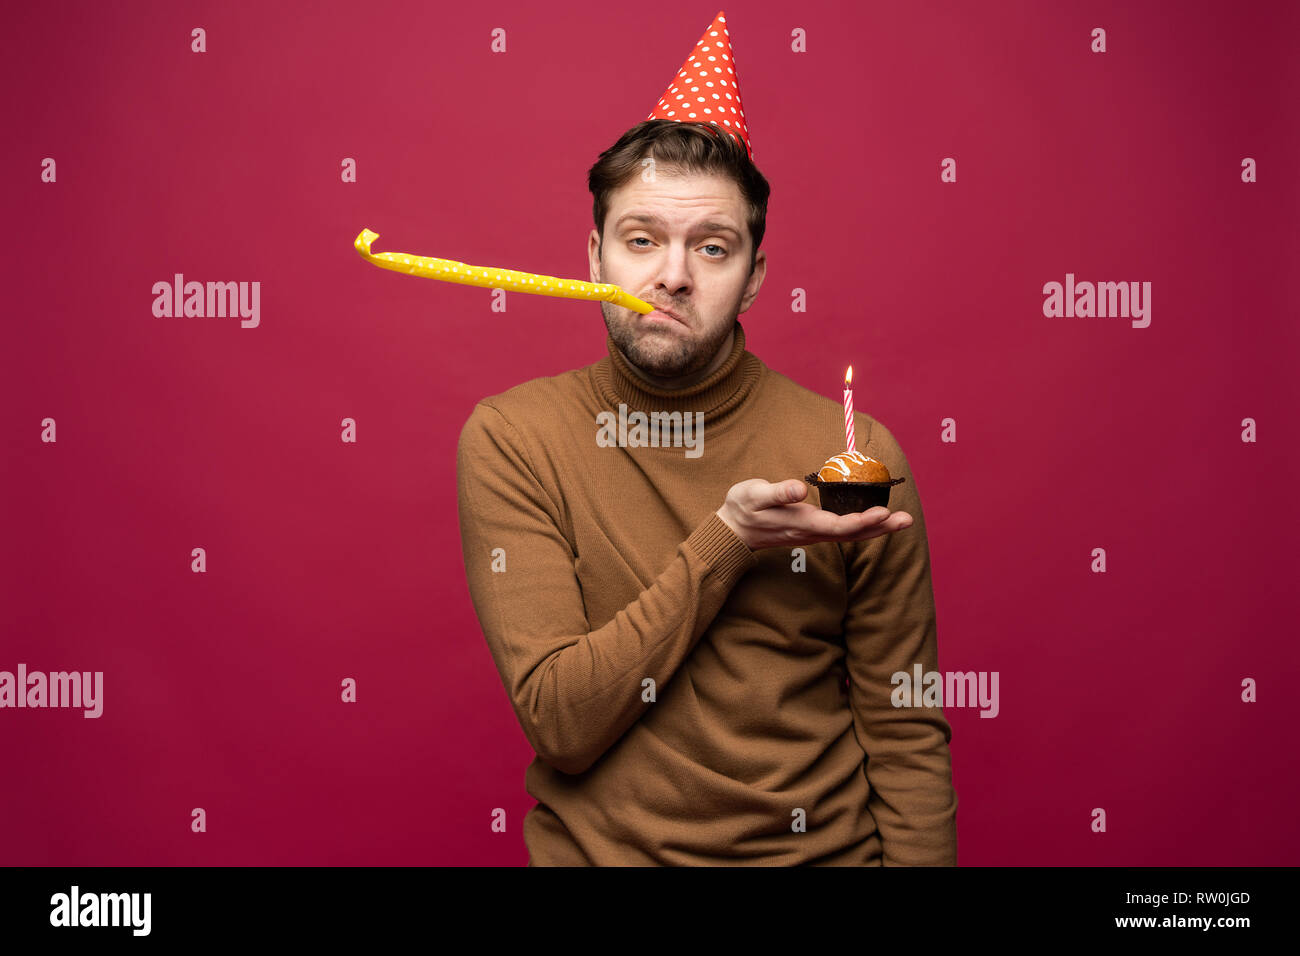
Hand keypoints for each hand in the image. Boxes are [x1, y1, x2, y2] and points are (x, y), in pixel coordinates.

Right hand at [715, 478, 911, 550]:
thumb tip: (799, 488)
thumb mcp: (754, 495)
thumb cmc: (744, 508)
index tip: (883, 512)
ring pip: (851, 535)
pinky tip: (878, 521)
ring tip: (902, 521)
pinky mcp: (814, 532)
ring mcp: (814, 535)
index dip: (862, 521)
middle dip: (880, 527)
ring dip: (877, 529)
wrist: (733, 530)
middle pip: (852, 534)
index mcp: (801, 523)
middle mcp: (812, 533)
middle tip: (907, 519)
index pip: (838, 525)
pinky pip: (844, 533)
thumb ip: (777, 492)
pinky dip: (864, 528)